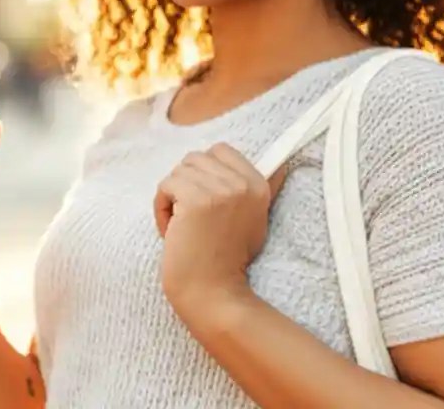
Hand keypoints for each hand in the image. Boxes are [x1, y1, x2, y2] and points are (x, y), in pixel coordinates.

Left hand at [154, 143, 288, 315]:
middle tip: (189, 218)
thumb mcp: (255, 221)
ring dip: (171, 197)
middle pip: (196, 158)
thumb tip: (282, 166)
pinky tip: (171, 231)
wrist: (213, 293)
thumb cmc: (227, 262)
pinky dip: (161, 208)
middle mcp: (243, 184)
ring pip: (179, 170)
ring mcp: (221, 191)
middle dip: (185, 184)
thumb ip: (258, 191)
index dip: (204, 173)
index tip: (203, 202)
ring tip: (181, 226)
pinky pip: (166, 185)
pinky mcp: (197, 201)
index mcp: (258, 185)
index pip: (221, 150)